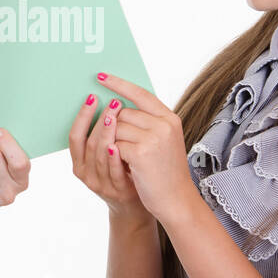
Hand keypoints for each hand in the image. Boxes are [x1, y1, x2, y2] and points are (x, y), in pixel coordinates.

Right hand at [67, 91, 146, 221]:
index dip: (82, 116)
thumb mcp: (108, 156)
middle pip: (88, 143)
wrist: (137, 206)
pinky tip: (118, 144)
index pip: (74, 137)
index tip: (92, 97)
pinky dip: (114, 157)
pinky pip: (114, 171)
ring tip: (118, 114)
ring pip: (99, 155)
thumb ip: (104, 136)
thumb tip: (109, 100)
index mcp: (80, 163)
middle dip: (99, 120)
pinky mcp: (118, 191)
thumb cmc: (123, 173)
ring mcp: (101, 184)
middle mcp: (86, 174)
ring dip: (107, 133)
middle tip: (112, 101)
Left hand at [89, 73, 198, 225]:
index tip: (100, 76)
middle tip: (122, 146)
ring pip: (115, 129)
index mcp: (170, 118)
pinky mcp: (141, 153)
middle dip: (115, 128)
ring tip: (126, 157)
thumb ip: (146, 123)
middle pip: (123, 113)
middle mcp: (164, 124)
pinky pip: (114, 145)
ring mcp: (153, 138)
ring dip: (114, 143)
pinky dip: (114, 156)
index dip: (119, 84)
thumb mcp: (163, 142)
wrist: (176, 201)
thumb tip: (115, 106)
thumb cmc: (165, 172)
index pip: (141, 93)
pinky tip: (126, 165)